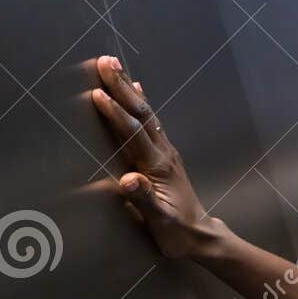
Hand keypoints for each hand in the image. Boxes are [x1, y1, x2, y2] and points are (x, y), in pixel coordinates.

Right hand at [90, 55, 212, 257]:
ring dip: (129, 89)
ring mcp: (165, 152)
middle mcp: (163, 153)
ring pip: (146, 114)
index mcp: (158, 166)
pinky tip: (137, 89)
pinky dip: (140, 103)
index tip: (98, 95)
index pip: (133, 134)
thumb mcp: (159, 220)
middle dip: (121, 87)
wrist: (199, 236)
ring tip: (114, 66)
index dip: (116, 114)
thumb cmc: (176, 231)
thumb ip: (143, 199)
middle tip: (105, 62)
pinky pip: (150, 123)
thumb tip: (127, 180)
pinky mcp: (164, 155)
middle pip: (141, 114)